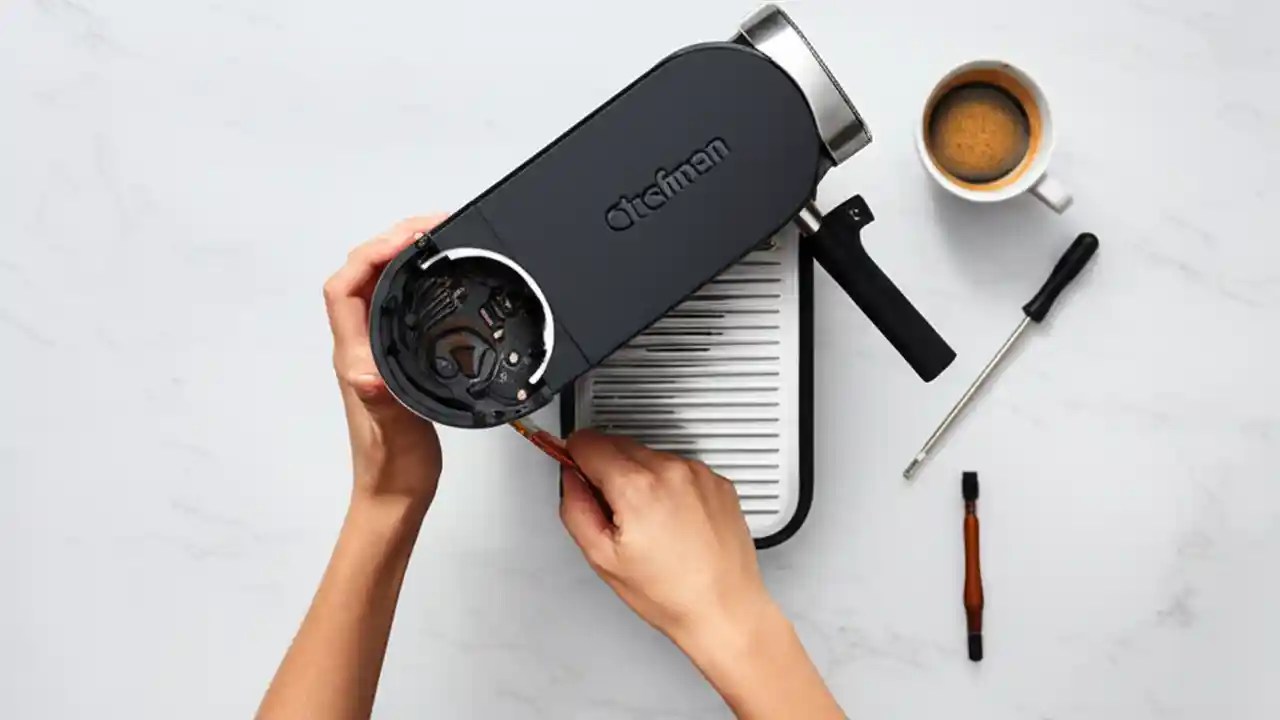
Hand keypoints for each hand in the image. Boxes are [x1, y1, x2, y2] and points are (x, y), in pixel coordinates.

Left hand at [323, 215, 447, 515]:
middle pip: (361, 275)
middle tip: (432, 225)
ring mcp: (374, 352)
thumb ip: (380, 400)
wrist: (394, 494)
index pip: (345, 287)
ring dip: (399, 255)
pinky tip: (434, 280)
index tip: (411, 238)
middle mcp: (359, 348)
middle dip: (391, 241)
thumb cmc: (391, 466)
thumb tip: (367, 372)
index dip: (374, 253)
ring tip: (433, 238)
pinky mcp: (392, 359)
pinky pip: (395, 306)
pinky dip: (412, 281)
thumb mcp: (393, 431)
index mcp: (354, 356)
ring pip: (376, 287)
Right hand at [557, 430, 774, 651]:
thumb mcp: (602, 558)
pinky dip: (669, 484)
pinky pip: (679, 468)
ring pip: (649, 454)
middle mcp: (670, 470)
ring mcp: (698, 473)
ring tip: (649, 522)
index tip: (575, 469)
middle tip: (614, 512)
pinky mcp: (717, 481)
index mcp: (637, 486)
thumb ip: (576, 508)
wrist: (725, 608)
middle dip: (606, 468)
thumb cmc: (671, 594)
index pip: (589, 441)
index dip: (574, 455)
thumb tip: (570, 478)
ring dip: (639, 476)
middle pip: (618, 443)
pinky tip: (673, 520)